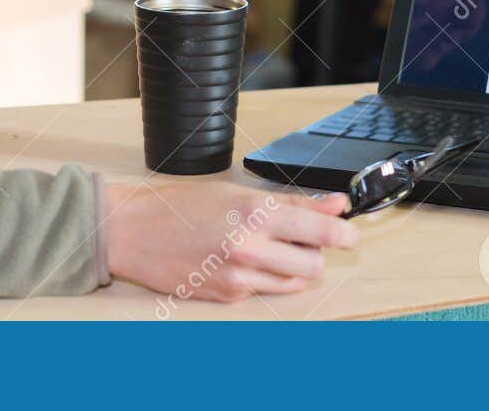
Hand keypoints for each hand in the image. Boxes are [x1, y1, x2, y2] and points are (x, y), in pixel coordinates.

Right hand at [104, 180, 357, 302]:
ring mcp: (239, 276)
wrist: (136, 232)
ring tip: (274, 248)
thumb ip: (293, 203)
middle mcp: (250, 247)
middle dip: (317, 252)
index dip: (344, 234)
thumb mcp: (240, 193)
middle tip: (307, 239)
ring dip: (295, 266)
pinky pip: (265, 290)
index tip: (352, 233)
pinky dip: (266, 277)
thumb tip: (334, 204)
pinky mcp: (228, 296)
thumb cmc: (183, 206)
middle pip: (314, 263)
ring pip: (294, 280)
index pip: (320, 230)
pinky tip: (246, 260)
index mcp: (256, 213)